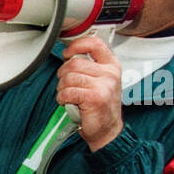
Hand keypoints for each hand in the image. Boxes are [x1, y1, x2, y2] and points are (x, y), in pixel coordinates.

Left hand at [57, 35, 122, 151]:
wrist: (107, 130)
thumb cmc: (100, 106)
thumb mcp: (100, 81)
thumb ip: (89, 66)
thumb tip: (69, 55)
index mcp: (111, 65)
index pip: (94, 44)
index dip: (76, 45)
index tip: (67, 53)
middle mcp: (110, 73)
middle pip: (74, 63)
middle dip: (63, 74)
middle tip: (65, 85)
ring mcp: (103, 85)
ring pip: (69, 77)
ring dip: (62, 88)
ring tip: (68, 96)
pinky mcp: (94, 97)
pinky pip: (68, 92)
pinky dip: (63, 98)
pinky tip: (68, 102)